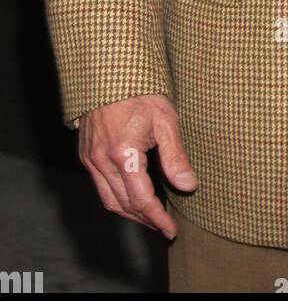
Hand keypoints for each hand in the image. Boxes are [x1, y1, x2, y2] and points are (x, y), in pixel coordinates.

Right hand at [78, 94, 197, 238]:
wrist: (109, 70)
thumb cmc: (140, 91)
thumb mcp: (165, 120)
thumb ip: (175, 156)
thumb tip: (189, 185)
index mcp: (122, 154)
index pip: (141, 199)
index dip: (157, 218)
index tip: (171, 230)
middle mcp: (101, 161)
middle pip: (123, 204)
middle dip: (145, 219)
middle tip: (164, 226)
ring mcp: (90, 159)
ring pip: (109, 200)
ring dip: (130, 213)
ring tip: (151, 216)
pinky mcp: (86, 154)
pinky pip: (100, 187)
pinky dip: (117, 198)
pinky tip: (133, 196)